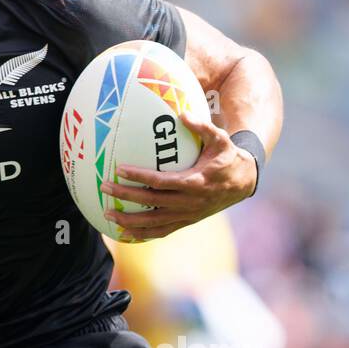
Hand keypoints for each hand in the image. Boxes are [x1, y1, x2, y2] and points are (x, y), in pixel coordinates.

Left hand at [98, 108, 257, 242]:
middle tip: (104, 188)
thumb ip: (202, 126)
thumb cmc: (228, 157)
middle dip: (126, 196)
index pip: (161, 181)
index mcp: (196, 182)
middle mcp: (190, 202)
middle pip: (152, 203)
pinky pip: (162, 231)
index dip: (139, 177)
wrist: (244, 183)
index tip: (119, 170)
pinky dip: (143, 233)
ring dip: (129, 220)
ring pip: (154, 222)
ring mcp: (188, 215)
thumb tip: (183, 114)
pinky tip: (124, 232)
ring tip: (107, 214)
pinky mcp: (187, 222)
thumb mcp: (220, 139)